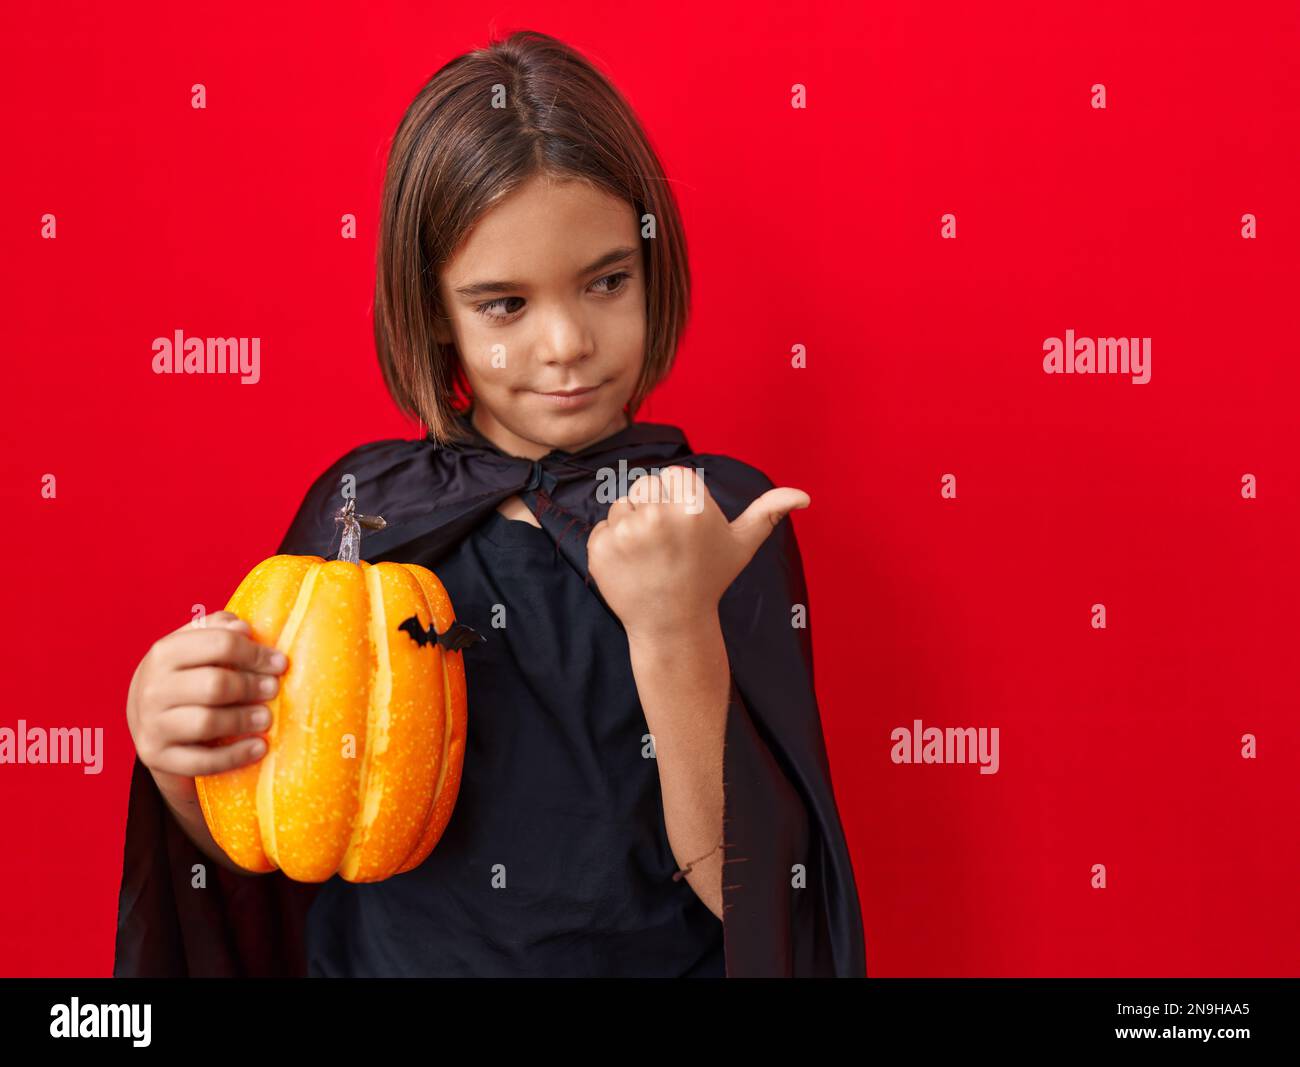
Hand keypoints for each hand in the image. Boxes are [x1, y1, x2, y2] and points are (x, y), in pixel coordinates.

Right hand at [126, 611, 289, 779]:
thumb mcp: (194, 646)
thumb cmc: (185, 674)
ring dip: (243, 720)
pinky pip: (201, 761)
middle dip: (251, 686)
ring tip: (267, 718)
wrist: (146, 716)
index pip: (219, 644)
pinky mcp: (157, 756)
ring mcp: (152, 725)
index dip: (255, 653)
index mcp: (165, 652)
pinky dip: (235, 756)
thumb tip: (242, 627)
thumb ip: (218, 631)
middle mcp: (153, 688)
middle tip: (274, 689)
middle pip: (214, 684)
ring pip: (206, 722)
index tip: (279, 663)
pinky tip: (259, 747)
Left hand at [586, 465, 809, 638]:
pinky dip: (612, 544)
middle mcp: (659, 515)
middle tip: (667, 543)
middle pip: (645, 485)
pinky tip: (632, 565)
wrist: (673, 624)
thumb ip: (768, 513)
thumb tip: (803, 496)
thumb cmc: (709, 579)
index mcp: (693, 506)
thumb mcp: (742, 545)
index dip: (677, 499)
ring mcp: (626, 532)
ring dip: (631, 524)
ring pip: (621, 504)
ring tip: (650, 555)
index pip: (672, 476)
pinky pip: (602, 527)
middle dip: (653, 507)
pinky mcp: (600, 548)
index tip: (685, 528)